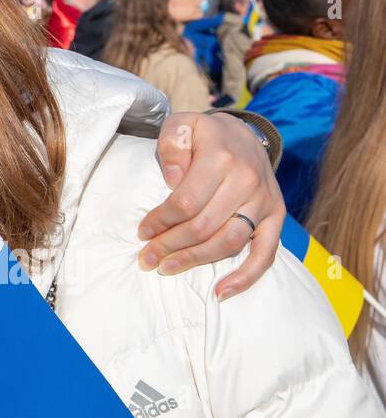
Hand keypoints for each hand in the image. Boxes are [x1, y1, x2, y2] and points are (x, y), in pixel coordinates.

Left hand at [139, 111, 283, 299]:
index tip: (142, 232)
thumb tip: (172, 179)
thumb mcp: (182, 125)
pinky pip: (266, 254)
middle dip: (170, 246)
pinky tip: (221, 293)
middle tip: (146, 258)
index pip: (186, 202)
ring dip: (196, 261)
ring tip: (167, 268)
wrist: (245, 134)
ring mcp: (264, 202)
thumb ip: (172, 144)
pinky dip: (245, 277)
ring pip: (229, 243)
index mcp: (221, 158)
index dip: (161, 221)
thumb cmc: (204, 135)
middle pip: (204, 226)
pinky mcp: (275, 217)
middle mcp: (247, 181)